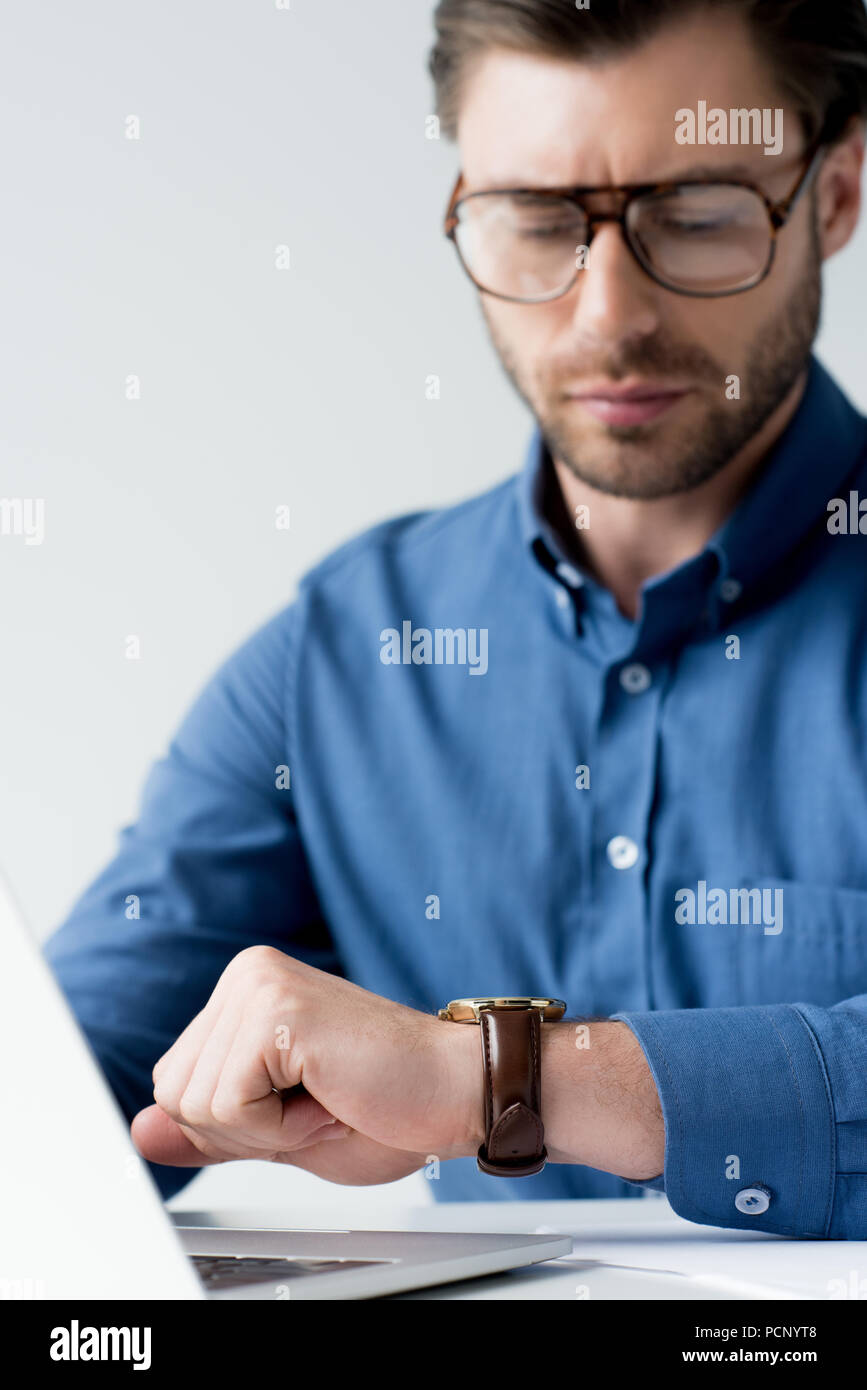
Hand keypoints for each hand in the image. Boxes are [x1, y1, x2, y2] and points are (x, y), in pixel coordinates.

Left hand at [131, 946, 481, 1184]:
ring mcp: (258, 984)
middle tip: (320, 1105)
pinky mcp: (276, 1010)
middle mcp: (245, 975)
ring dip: (266, 1130)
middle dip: (244, 1130)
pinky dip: (280, 1129)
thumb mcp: (279, 1132)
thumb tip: (139, 1131)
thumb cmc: (389, 1107)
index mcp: (243, 992)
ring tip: (328, 1098)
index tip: (304, 1105)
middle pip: (175, 1093)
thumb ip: (209, 1130)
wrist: (461, 1092)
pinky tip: (331, 1097)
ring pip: (195, 1103)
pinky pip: (228, 1105)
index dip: (234, 1127)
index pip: (175, 1085)